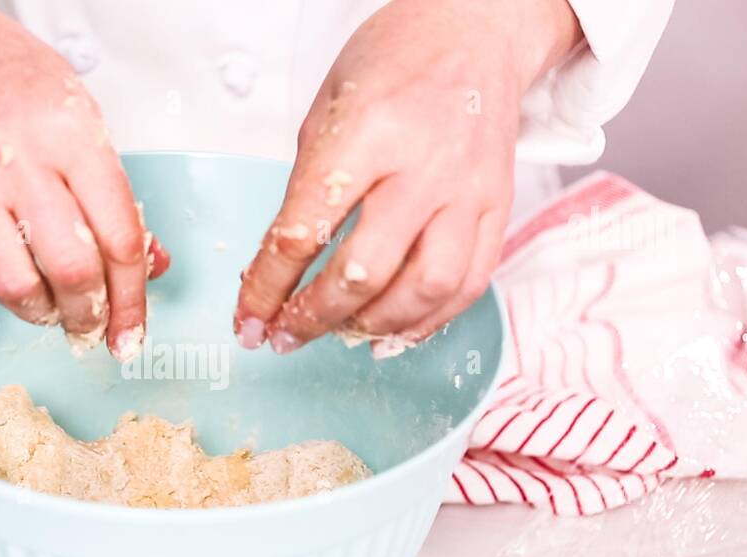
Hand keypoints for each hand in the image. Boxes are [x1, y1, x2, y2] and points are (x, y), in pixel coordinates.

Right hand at [0, 0, 169, 359]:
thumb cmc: (1, 76)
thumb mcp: (76, 115)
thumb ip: (112, 193)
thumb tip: (148, 264)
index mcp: (69, 131)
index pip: (120, 236)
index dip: (133, 298)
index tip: (132, 331)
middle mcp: (16, 156)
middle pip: (73, 270)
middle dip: (90, 316)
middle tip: (91, 326)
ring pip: (15, 285)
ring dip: (41, 312)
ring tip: (48, 305)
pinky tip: (4, 273)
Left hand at [233, 0, 579, 355]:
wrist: (475, 32)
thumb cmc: (394, 64)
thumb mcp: (324, 111)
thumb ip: (304, 190)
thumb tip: (278, 268)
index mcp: (366, 133)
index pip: (304, 230)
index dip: (267, 287)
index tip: (248, 319)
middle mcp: (423, 166)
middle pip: (364, 270)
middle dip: (314, 317)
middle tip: (285, 335)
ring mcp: (467, 190)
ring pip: (425, 287)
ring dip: (374, 325)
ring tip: (341, 332)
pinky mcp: (498, 206)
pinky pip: (470, 283)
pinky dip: (429, 319)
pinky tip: (395, 330)